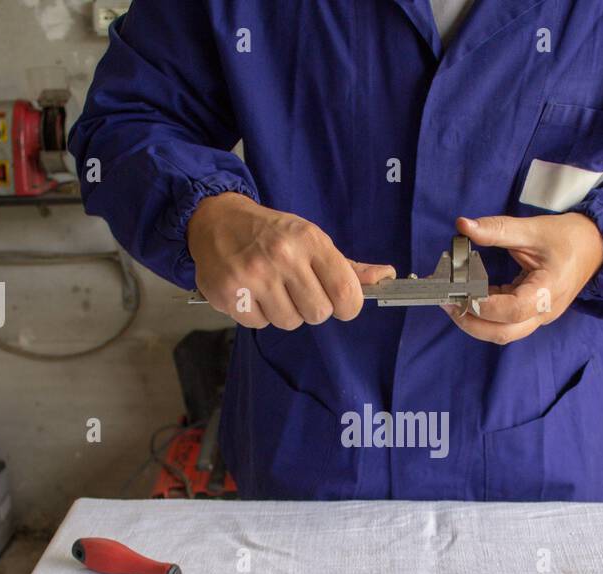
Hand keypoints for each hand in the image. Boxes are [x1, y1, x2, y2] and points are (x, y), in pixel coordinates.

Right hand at [188, 193, 395, 329]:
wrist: (216, 220)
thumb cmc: (272, 233)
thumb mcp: (311, 239)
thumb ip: (348, 266)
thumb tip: (386, 277)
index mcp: (309, 241)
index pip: (345, 291)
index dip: (348, 306)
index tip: (339, 303)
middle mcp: (283, 257)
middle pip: (318, 314)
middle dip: (311, 307)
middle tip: (296, 289)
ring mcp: (254, 276)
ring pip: (289, 322)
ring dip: (283, 311)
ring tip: (271, 288)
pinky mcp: (230, 293)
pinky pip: (259, 324)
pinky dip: (257, 314)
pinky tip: (251, 292)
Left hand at [443, 213, 602, 344]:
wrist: (596, 246)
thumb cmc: (568, 237)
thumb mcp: (532, 229)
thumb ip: (497, 229)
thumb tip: (463, 225)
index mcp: (549, 290)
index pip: (512, 310)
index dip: (484, 305)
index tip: (460, 292)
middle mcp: (545, 311)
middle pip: (503, 333)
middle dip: (471, 322)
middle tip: (447, 303)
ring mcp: (540, 316)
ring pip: (503, 333)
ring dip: (476, 322)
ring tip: (453, 302)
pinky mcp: (534, 313)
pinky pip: (507, 323)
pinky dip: (486, 314)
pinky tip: (470, 297)